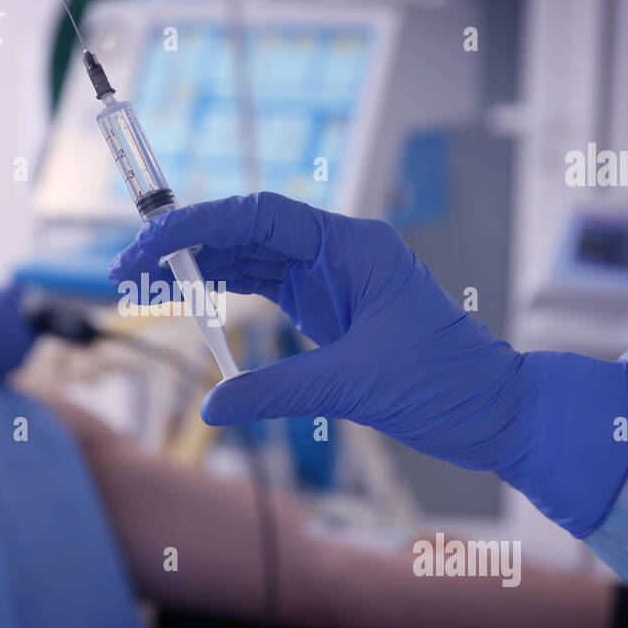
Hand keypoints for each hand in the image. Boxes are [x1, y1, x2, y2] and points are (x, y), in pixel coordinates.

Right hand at [110, 193, 627, 535]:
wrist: (498, 412)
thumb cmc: (450, 385)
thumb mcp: (357, 387)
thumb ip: (278, 392)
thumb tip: (212, 408)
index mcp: (352, 246)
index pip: (260, 216)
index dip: (198, 225)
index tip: (149, 246)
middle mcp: (339, 252)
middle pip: (246, 231)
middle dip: (185, 247)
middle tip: (129, 271)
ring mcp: (332, 279)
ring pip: (250, 258)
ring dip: (198, 269)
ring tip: (145, 285)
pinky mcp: (329, 310)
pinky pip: (265, 289)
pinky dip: (224, 293)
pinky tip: (189, 300)